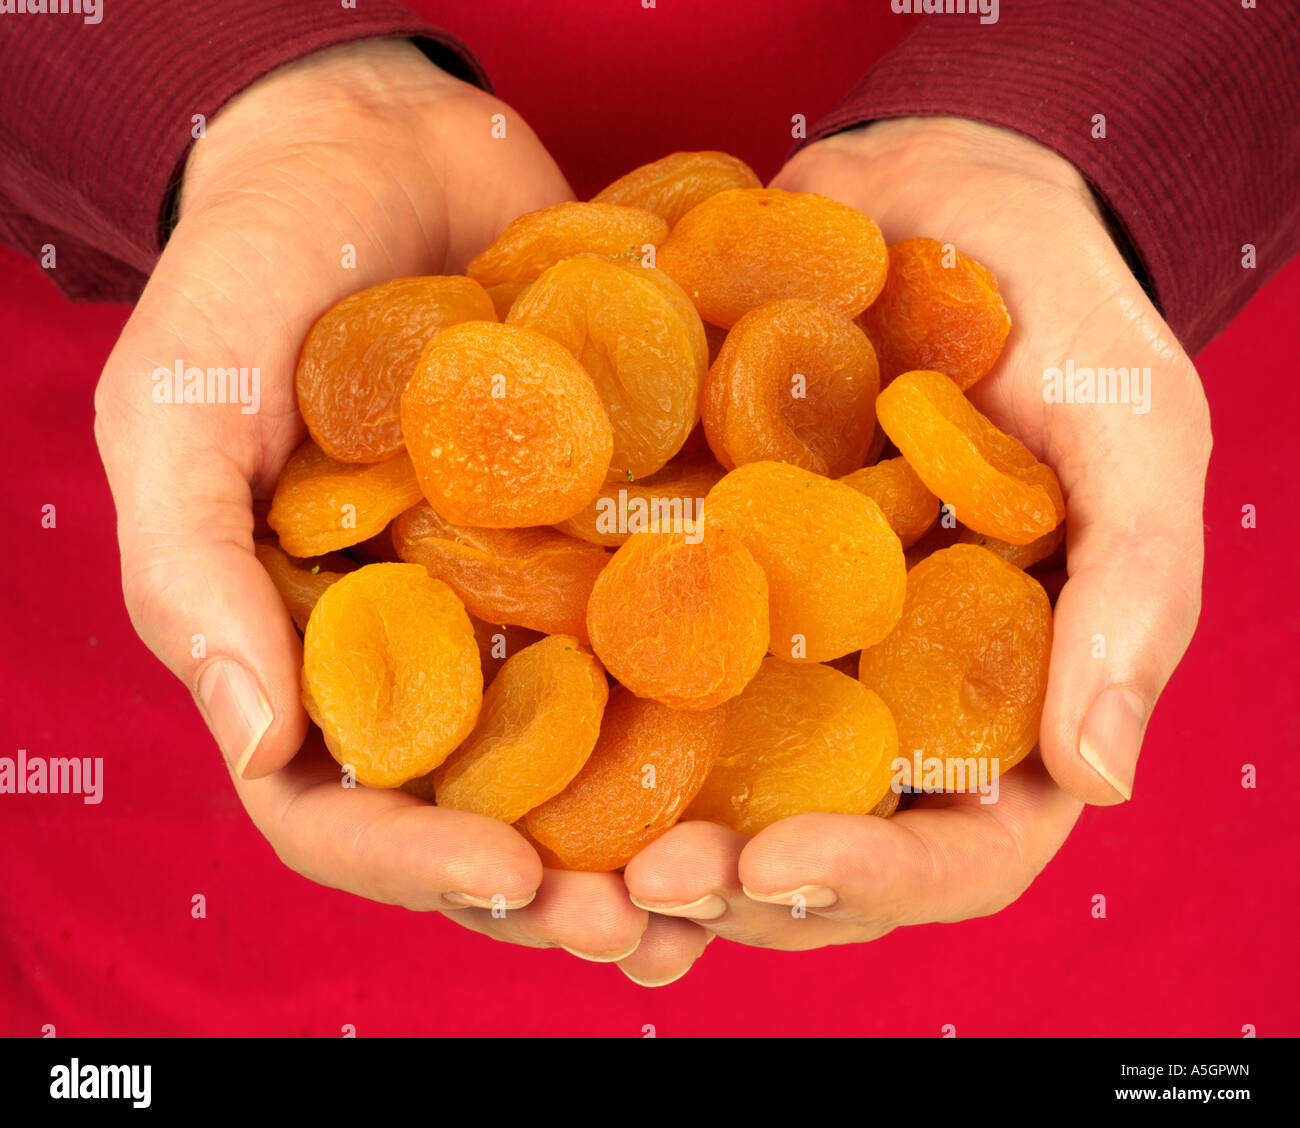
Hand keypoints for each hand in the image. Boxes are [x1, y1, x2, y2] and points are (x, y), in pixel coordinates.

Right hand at [94, 40, 708, 981]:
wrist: (387, 142)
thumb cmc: (254, 265)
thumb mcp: (181, 402)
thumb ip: (193, 566)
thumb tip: (256, 740)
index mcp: (304, 647)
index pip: (339, 811)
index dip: (415, 865)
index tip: (519, 879)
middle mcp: (420, 646)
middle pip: (480, 816)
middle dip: (560, 889)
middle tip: (653, 922)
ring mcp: (521, 596)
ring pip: (587, 756)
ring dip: (653, 835)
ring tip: (734, 879)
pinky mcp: (610, 534)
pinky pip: (664, 632)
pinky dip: (719, 698)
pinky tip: (788, 744)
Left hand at [624, 116, 1210, 948]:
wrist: (933, 196)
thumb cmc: (1059, 313)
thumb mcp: (1130, 432)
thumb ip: (1133, 593)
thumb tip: (1096, 779)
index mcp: (998, 703)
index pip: (956, 852)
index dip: (871, 883)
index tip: (771, 864)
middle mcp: (880, 697)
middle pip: (812, 851)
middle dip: (726, 885)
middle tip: (638, 886)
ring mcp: (780, 644)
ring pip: (708, 788)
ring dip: (633, 845)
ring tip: (562, 860)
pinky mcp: (697, 574)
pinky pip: (633, 661)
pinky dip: (575, 711)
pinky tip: (499, 733)